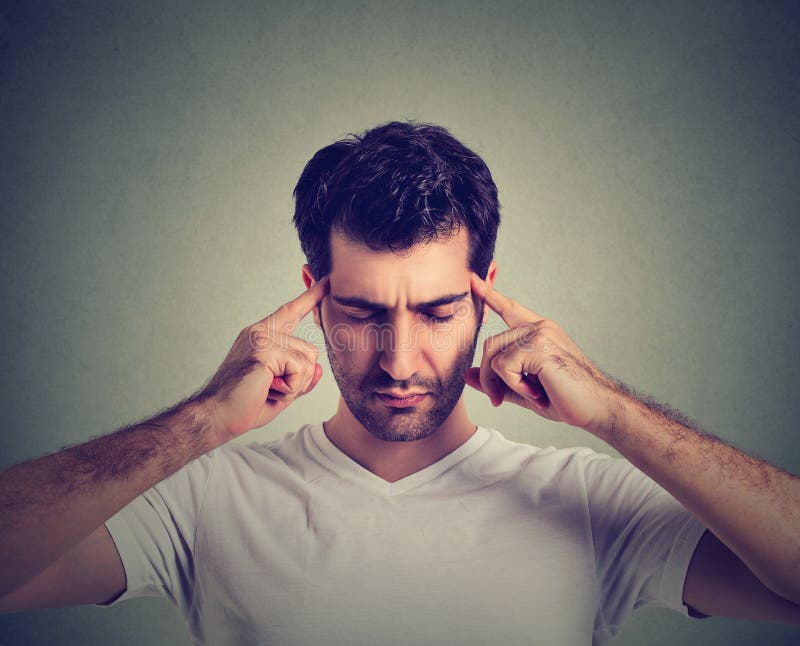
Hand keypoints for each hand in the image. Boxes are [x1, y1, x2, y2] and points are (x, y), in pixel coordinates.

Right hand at [196, 276, 328, 441]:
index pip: (290, 311)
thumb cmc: (244, 406)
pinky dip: (290, 388)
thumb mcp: (282, 391)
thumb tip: (319, 368)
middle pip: (310, 351)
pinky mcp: (263, 350)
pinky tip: (267, 389)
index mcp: (262, 336)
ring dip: (295, 385)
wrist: (215, 418)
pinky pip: (300, 369)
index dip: (310, 296)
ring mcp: (261, 338)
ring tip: (267, 389)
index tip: (326, 280)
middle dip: (300, 380)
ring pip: (308, 361)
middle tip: (272, 389)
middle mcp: (261, 331)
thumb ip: (301, 378)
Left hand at [464, 272, 617, 431]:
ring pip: (493, 355)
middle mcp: (540, 327)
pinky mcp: (540, 347)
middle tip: (498, 400)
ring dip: (502, 383)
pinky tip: (536, 392)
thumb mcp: (524, 389)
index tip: (474, 281)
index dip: (490, 296)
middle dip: (488, 377)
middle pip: (490, 344)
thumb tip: (467, 375)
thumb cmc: (567, 399)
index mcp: (540, 332)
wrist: (598, 408)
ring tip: (530, 394)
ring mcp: (541, 334)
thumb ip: (497, 381)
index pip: (510, 309)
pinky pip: (504, 366)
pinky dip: (515, 386)